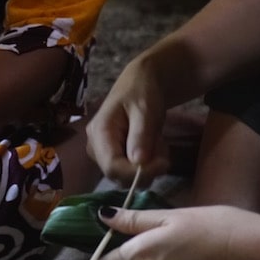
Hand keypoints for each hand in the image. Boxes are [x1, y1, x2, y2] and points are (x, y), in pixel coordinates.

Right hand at [85, 55, 170, 186]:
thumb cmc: (142, 91)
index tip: (164, 164)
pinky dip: (146, 164)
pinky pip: (129, 171)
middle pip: (117, 175)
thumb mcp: (145, 109)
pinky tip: (151, 146)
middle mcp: (95, 147)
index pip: (112, 166)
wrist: (140, 84)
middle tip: (164, 149)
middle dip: (145, 169)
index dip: (137, 173)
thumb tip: (138, 162)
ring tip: (158, 143)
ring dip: (148, 166)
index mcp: (98, 132)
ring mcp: (102, 154)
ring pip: (125, 176)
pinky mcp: (112, 157)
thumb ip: (141, 135)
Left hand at [95, 205, 259, 259]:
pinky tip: (184, 250)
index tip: (115, 233)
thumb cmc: (216, 228)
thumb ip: (134, 220)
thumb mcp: (172, 216)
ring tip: (167, 237)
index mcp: (138, 258)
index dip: (105, 250)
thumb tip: (102, 216)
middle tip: (142, 232)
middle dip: (124, 257)